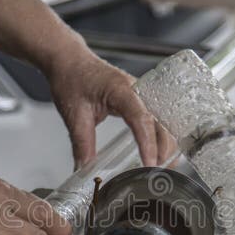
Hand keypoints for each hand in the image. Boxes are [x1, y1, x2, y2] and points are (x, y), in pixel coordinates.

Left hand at [46, 43, 176, 168]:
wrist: (69, 60)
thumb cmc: (72, 78)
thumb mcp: (74, 114)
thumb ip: (81, 144)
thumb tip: (84, 170)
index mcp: (121, 90)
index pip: (141, 119)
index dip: (147, 144)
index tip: (149, 164)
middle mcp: (138, 90)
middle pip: (160, 122)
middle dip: (163, 149)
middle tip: (157, 174)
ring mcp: (141, 94)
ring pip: (163, 122)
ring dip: (165, 144)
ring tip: (161, 167)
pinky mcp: (139, 100)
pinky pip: (157, 119)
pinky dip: (160, 137)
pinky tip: (158, 152)